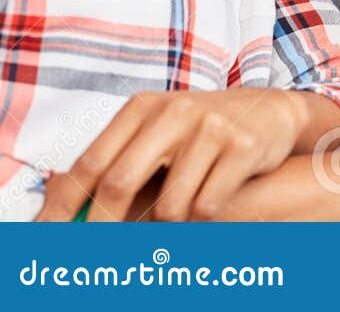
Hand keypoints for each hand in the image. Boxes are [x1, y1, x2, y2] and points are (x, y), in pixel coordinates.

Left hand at [37, 88, 332, 221]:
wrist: (271, 110)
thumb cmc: (202, 129)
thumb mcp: (160, 128)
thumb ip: (119, 158)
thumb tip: (65, 209)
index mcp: (143, 106)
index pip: (90, 162)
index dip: (63, 205)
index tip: (47, 237)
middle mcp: (173, 112)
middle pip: (119, 183)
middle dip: (103, 228)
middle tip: (99, 255)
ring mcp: (210, 128)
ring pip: (169, 206)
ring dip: (167, 227)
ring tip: (176, 220)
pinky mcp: (242, 148)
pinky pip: (206, 207)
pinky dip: (199, 222)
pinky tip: (204, 211)